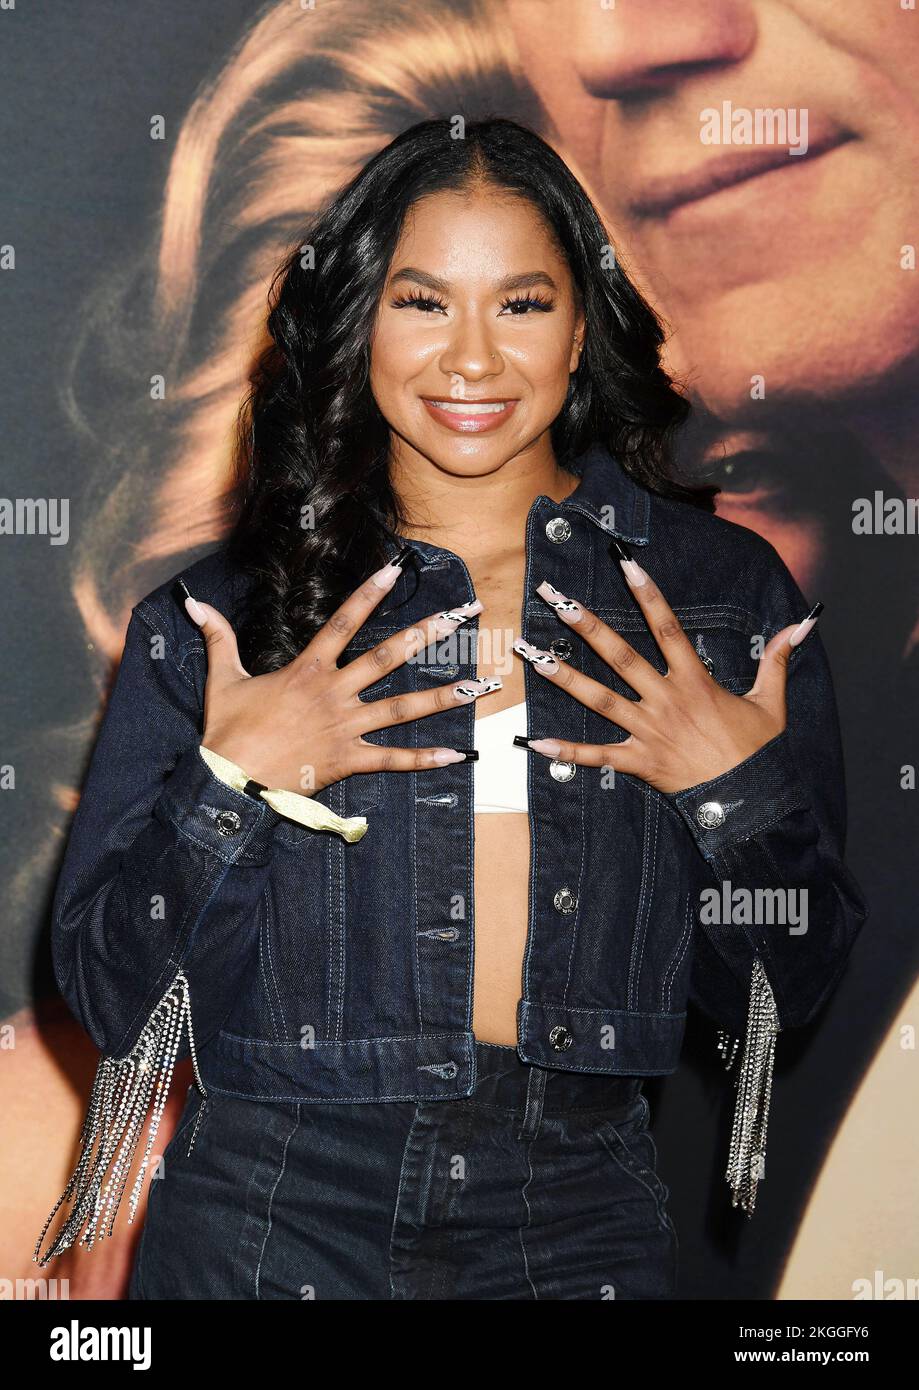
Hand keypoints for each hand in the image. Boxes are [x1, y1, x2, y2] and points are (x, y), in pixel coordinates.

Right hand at [178, 558, 499, 794]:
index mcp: (308, 669)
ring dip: (441, 697)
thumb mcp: (224, 678)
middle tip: (463, 616)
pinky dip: (424, 759)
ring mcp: (345, 727)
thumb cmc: (228, 730)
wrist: (228, 780)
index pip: (344, 621)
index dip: (370, 593)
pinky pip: (392, 759)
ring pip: (401, 708)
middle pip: (388, 657)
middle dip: (428, 633)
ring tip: (477, 687)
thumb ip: (219, 637)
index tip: (396, 570)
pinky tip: (456, 755)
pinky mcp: (347, 759)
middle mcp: (333, 693)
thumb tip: (194, 604)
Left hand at [512, 560, 820, 795]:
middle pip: (620, 655)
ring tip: (533, 655)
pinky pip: (597, 755)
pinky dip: (567, 751)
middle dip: (586, 624)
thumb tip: (800, 625)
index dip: (647, 593)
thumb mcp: (771, 702)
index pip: (667, 626)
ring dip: (564, 677)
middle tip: (555, 598)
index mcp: (694, 681)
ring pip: (599, 699)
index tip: (624, 563)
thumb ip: (776, 660)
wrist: (750, 800)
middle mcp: (666, 700)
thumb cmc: (758, 752)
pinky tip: (535, 742)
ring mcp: (649, 731)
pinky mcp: (639, 762)